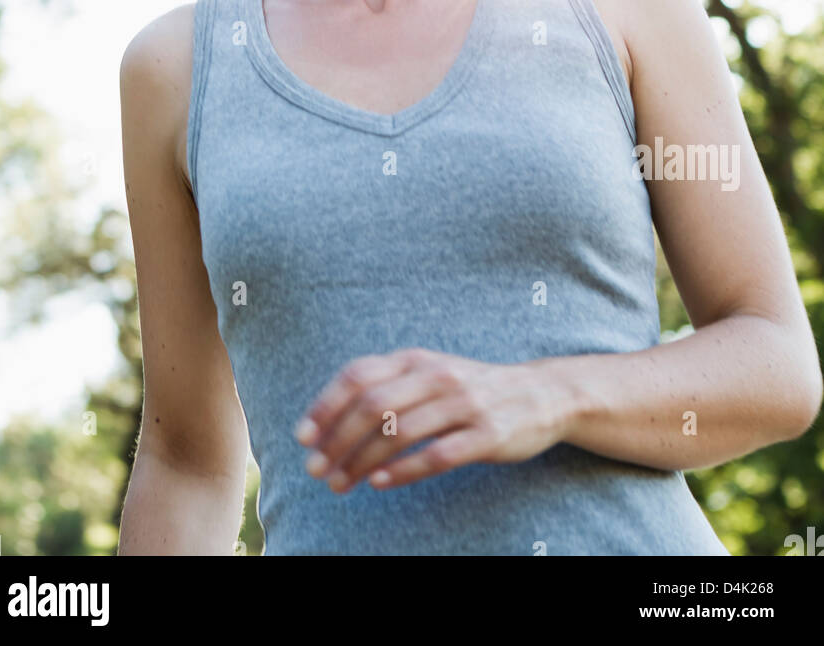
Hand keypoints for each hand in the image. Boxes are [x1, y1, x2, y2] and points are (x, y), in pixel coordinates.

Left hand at [293, 347, 576, 492]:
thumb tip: (329, 416)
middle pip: (372, 406)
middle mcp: (436, 375)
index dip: (326, 405)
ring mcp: (463, 404)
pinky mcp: (486, 435)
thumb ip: (387, 385)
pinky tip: (381, 484)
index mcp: (416, 359)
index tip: (303, 436)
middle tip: (315, 469)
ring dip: (362, 461)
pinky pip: (437, 455)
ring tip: (339, 483)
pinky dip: (404, 471)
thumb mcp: (429, 373)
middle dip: (337, 440)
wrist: (540, 394)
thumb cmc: (471, 388)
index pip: (358, 375)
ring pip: (399, 433)